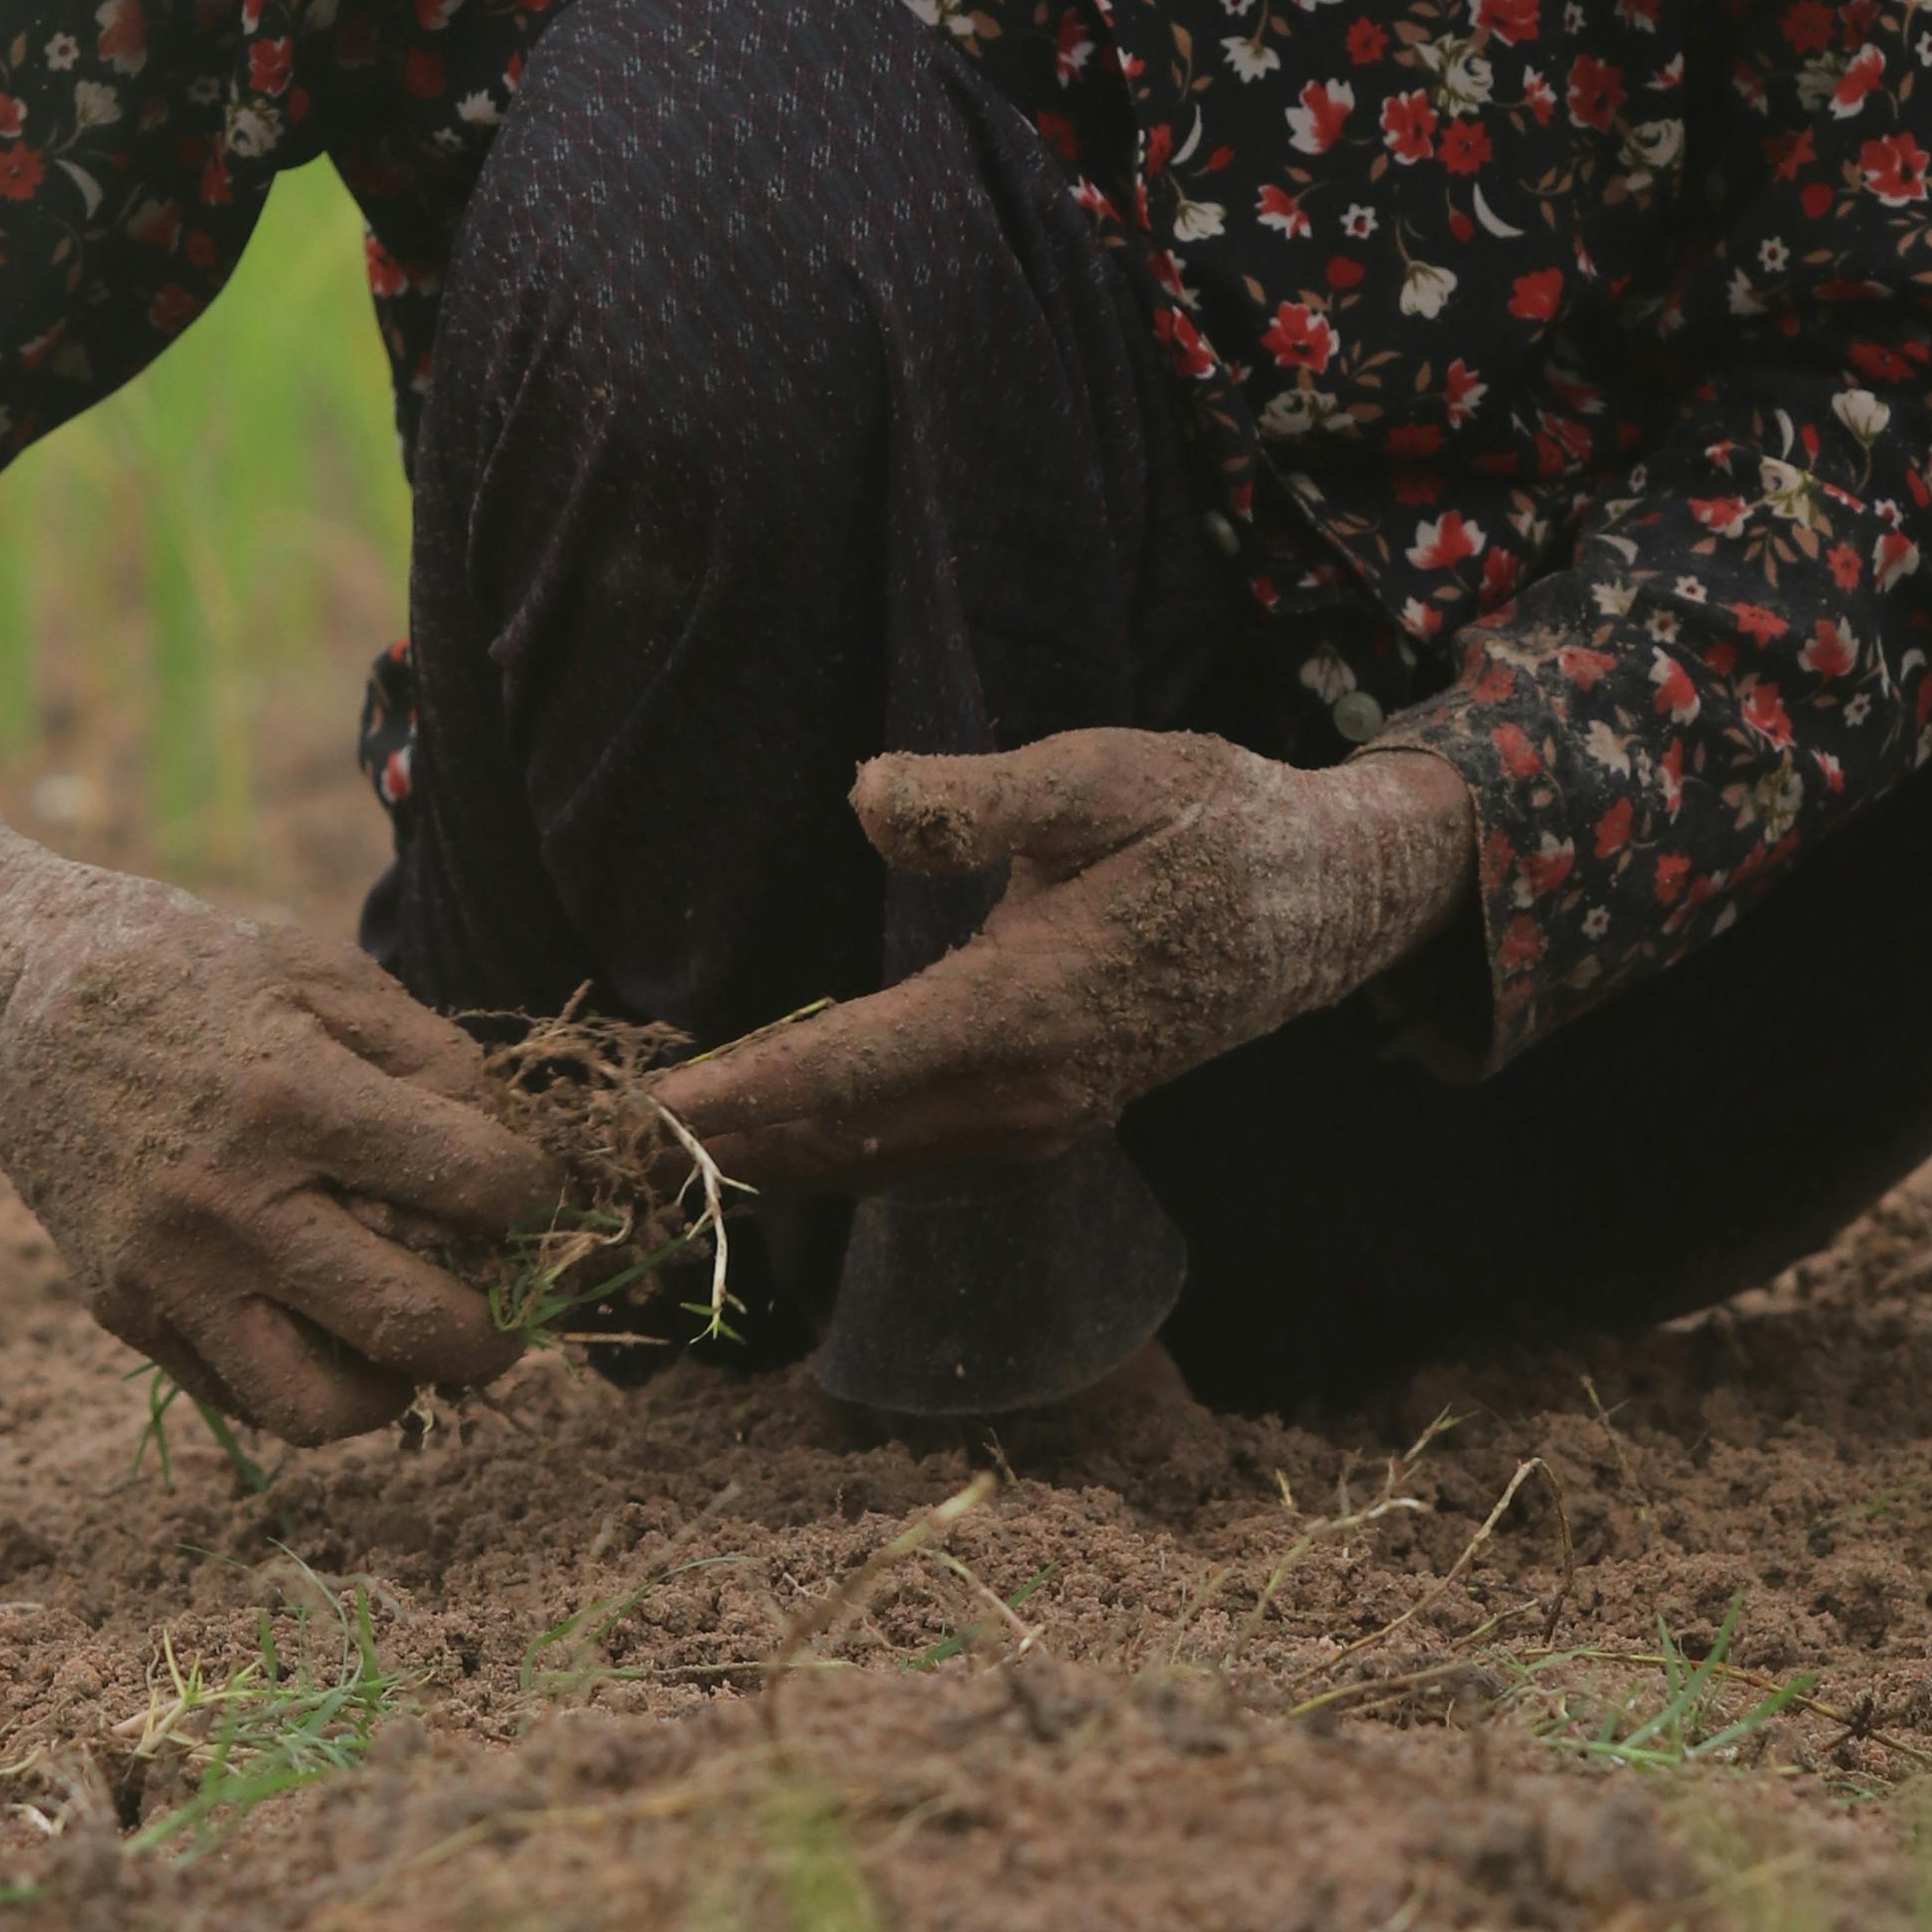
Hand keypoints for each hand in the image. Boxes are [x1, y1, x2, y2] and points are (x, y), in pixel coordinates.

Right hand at [0, 782, 563, 1443]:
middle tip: (515, 1318)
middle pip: (410, 1317)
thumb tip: (505, 1147)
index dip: (533, 1194)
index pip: (468, 1181)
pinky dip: (313, 1390)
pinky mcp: (127, 1313)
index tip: (536, 1194)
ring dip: (402, 1393)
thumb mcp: (320, 971)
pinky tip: (342, 1342)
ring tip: (425, 1355)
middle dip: (497, 1332)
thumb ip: (428, 1055)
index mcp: (293, 1096)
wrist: (20, 1008)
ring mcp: (170, 1272)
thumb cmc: (191, 974)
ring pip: (320, 1405)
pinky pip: (242, 1398)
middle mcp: (230, 1200)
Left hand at [655, 728, 1477, 1190]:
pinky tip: (777, 1134)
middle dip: (731, 1141)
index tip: (651, 1112)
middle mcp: (1029, 1091)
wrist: (1320, 899)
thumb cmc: (1203, 817)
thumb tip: (862, 799)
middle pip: (849, 1136)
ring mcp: (1045, 1118)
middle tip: (612, 1146)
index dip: (745, 1091)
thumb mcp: (1096, 776)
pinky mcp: (1053, 1117)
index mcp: (1028, 1008)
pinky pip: (918, 1150)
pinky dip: (836, 1149)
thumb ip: (973, 798)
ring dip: (775, 1154)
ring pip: (880, 1156)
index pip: (854, 1066)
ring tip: (667, 1150)